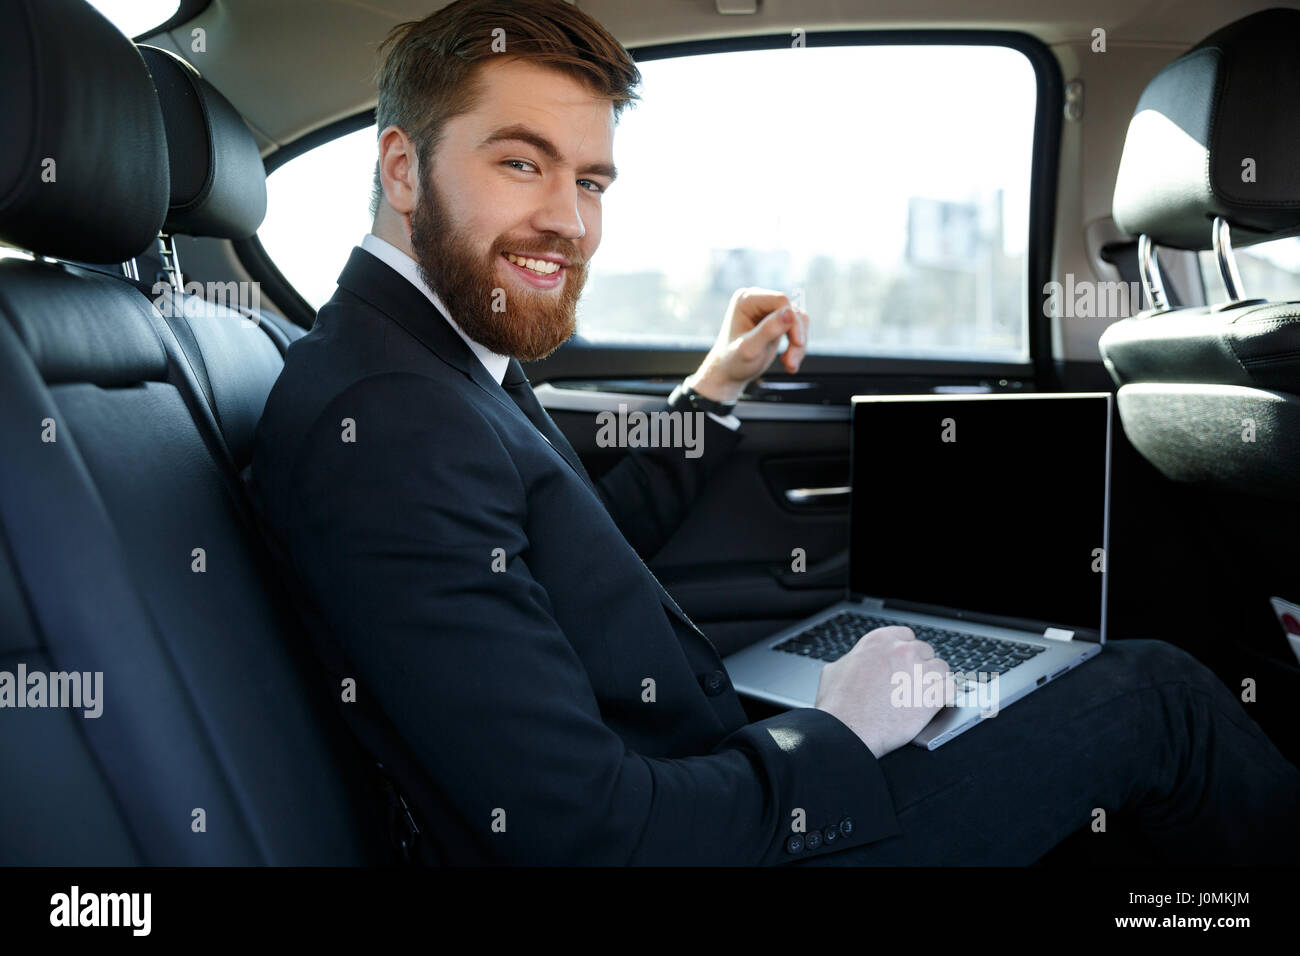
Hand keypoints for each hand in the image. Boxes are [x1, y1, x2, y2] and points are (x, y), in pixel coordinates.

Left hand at [685, 288, 808, 403]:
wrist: (729, 373)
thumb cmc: (733, 362)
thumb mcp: (750, 349)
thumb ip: (768, 330)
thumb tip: (790, 313)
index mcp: (746, 300)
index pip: (781, 301)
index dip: (793, 321)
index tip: (797, 344)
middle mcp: (757, 300)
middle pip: (792, 310)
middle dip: (796, 337)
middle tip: (791, 363)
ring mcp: (767, 309)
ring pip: (799, 319)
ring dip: (799, 344)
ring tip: (790, 365)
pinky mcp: (777, 320)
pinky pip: (798, 327)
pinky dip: (797, 346)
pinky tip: (788, 362)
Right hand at [814, 626, 947, 758]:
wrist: (848, 730)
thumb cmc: (838, 705)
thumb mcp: (835, 670)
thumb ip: (854, 660)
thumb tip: (857, 663)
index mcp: (880, 641)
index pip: (906, 636)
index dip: (906, 652)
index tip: (905, 663)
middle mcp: (903, 651)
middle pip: (925, 651)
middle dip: (920, 666)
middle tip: (912, 683)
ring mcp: (921, 671)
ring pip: (941, 668)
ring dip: (934, 680)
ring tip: (924, 694)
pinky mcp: (934, 695)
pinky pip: (951, 688)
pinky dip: (945, 696)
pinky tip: (936, 703)